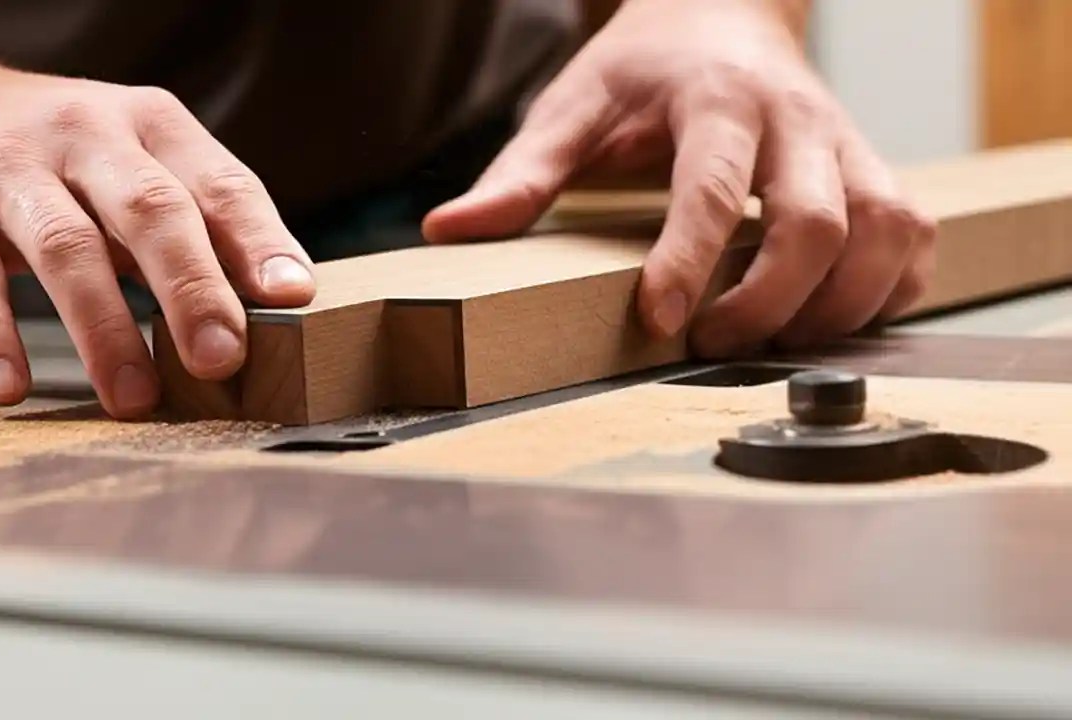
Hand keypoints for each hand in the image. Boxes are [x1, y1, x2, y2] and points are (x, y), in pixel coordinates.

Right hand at [0, 63, 314, 417]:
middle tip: (222, 358)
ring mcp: (9, 168)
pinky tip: (10, 387)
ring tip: (134, 397)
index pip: (219, 183)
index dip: (259, 241)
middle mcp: (85, 135)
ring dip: (104, 329)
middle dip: (193, 287)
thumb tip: (274, 306)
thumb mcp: (132, 168)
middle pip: (150, 210)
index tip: (293, 298)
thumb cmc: (55, 161)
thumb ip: (195, 225)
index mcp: (151, 126)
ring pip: (66, 247)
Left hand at [424, 0, 934, 356]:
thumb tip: (447, 230)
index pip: (713, 190)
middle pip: (818, 225)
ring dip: (836, 308)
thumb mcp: (571, 107)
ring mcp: (849, 144)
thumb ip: (519, 174)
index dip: (688, 263)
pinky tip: (832, 315)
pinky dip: (887, 292)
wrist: (723, 10)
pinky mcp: (878, 170)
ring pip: (884, 234)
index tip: (655, 322)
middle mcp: (798, 120)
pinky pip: (914, 239)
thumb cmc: (644, 69)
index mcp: (717, 101)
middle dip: (767, 305)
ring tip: (770, 342)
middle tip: (708, 346)